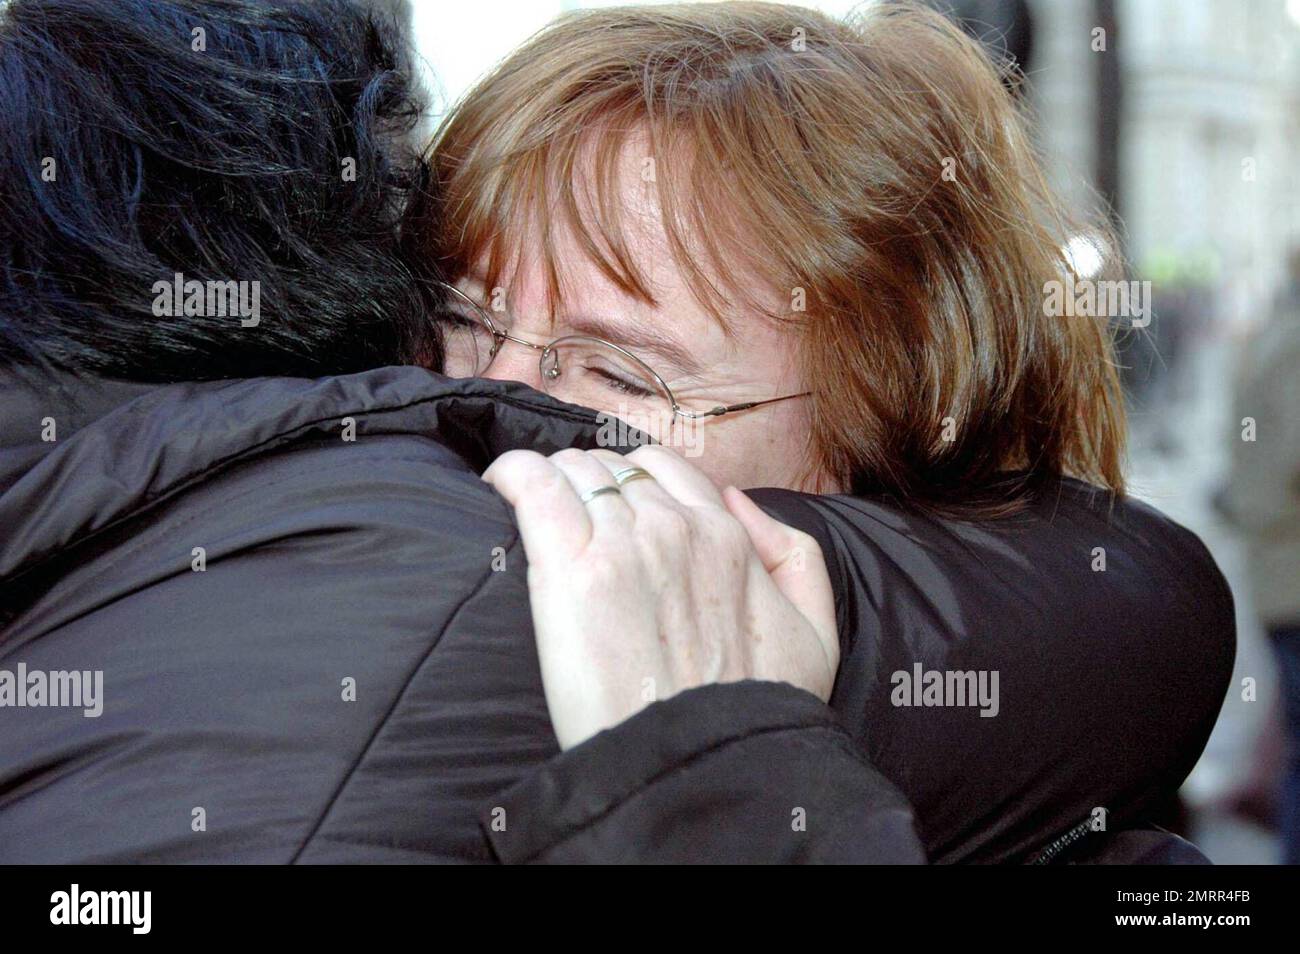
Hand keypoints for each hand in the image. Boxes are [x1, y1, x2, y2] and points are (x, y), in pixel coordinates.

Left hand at [482, 445, 838, 749]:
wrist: (697, 766)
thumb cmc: (753, 712)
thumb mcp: (815, 634)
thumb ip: (794, 555)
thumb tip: (737, 502)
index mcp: (725, 536)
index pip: (661, 467)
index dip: (631, 480)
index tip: (610, 508)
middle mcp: (674, 528)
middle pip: (610, 468)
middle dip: (587, 483)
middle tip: (568, 520)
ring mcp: (621, 545)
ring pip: (572, 472)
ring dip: (550, 483)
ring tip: (532, 513)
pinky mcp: (571, 572)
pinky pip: (534, 486)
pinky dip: (513, 475)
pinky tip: (500, 485)